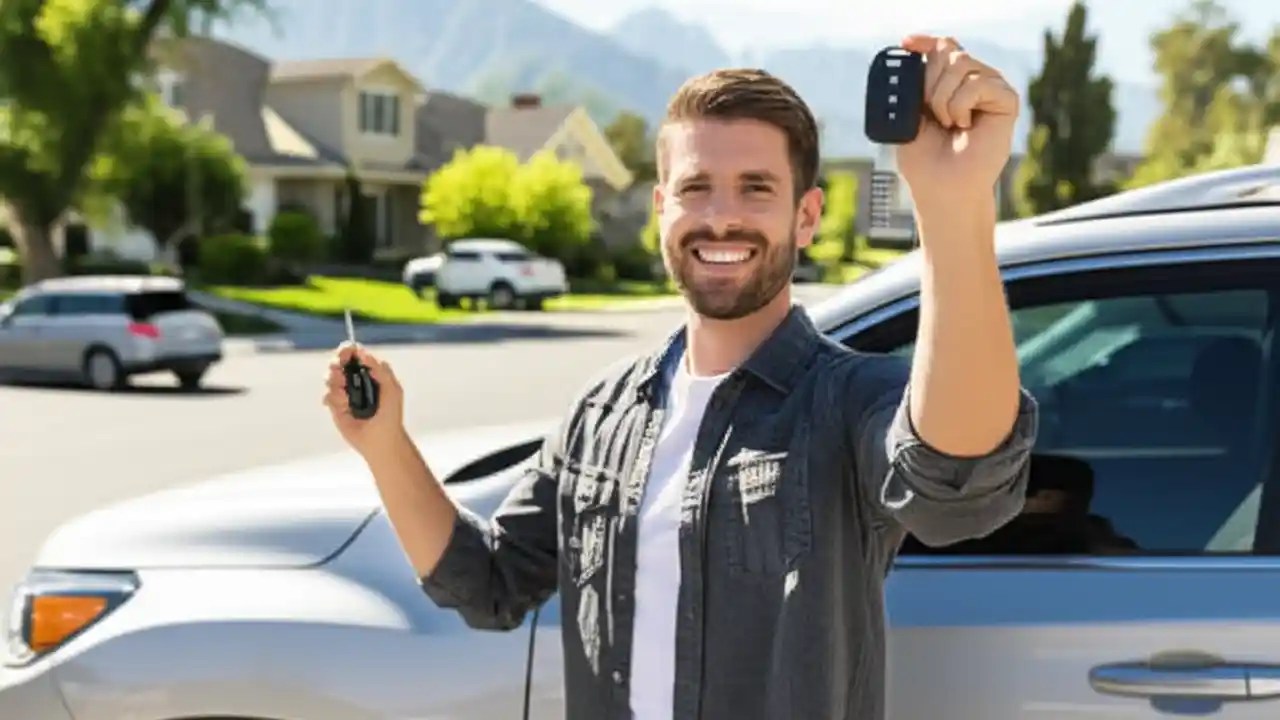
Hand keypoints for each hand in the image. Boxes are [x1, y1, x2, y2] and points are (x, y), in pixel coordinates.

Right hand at [323, 342, 405, 458]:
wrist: (381, 439)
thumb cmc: (391, 414)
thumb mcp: (392, 388)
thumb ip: (380, 369)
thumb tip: (363, 352)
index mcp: (369, 373)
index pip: (354, 356)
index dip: (347, 350)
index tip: (346, 351)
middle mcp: (354, 381)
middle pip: (337, 363)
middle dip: (336, 364)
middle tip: (341, 372)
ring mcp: (343, 394)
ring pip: (329, 378)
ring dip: (335, 381)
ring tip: (345, 393)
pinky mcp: (335, 407)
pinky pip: (327, 396)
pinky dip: (334, 398)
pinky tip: (345, 406)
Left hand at [894, 34, 1019, 210]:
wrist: (942, 189)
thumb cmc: (925, 161)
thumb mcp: (910, 116)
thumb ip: (916, 84)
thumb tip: (916, 52)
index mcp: (950, 85)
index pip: (942, 48)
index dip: (925, 42)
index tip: (906, 43)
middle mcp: (973, 82)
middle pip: (949, 52)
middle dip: (929, 83)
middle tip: (930, 113)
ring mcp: (991, 89)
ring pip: (961, 64)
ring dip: (942, 98)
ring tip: (947, 124)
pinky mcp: (1006, 101)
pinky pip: (978, 83)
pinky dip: (961, 106)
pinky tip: (964, 126)